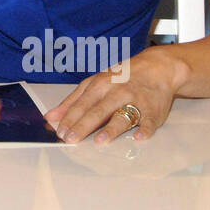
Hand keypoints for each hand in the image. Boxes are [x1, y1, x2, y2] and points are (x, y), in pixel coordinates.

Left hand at [43, 47, 187, 143]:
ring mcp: (136, 101)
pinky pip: (149, 121)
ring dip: (111, 128)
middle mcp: (117, 92)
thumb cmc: (122, 77)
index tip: (60, 132)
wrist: (158, 68)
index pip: (82, 103)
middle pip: (98, 110)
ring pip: (122, 115)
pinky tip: (139, 137)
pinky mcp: (153, 110)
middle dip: (83, 125)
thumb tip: (51, 117)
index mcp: (101, 85)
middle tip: (71, 139)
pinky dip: (145, 129)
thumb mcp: (95, 82)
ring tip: (99, 140)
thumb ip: (73, 100)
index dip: (70, 118)